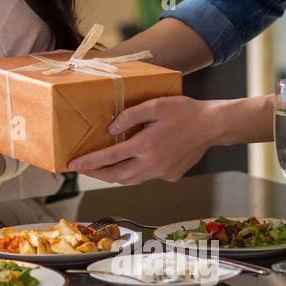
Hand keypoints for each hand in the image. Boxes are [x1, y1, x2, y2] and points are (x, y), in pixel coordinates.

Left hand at [67, 95, 220, 183]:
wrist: (213, 125)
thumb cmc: (185, 112)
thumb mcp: (155, 106)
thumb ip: (130, 116)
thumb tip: (110, 128)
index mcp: (145, 146)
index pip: (108, 158)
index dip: (88, 162)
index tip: (72, 165)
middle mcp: (151, 164)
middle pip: (116, 176)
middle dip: (96, 174)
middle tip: (82, 169)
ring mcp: (162, 172)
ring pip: (131, 180)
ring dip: (114, 176)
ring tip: (101, 169)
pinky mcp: (171, 175)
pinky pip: (147, 176)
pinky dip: (135, 172)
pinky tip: (133, 163)